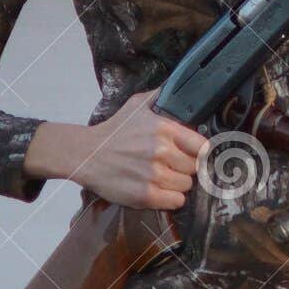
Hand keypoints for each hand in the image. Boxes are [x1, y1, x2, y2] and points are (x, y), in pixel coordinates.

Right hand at [58, 89, 207, 208]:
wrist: (87, 154)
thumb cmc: (113, 132)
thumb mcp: (136, 105)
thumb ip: (159, 95)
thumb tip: (175, 86)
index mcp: (164, 129)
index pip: (202, 146)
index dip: (199, 152)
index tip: (192, 154)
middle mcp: (161, 151)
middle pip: (194, 167)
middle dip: (185, 167)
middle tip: (171, 165)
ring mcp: (154, 174)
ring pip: (186, 185)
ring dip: (177, 183)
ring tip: (162, 177)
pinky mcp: (145, 195)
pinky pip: (176, 201)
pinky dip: (170, 198)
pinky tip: (159, 190)